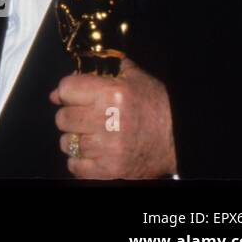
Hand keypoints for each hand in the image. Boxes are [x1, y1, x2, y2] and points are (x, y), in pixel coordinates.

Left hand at [50, 58, 176, 177]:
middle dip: (70, 116)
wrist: (179, 139)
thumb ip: (102, 69)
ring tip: (91, 136)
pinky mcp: (110, 171)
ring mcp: (108, 149)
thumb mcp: (134, 77)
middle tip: (84, 117)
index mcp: (111, 93)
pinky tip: (93, 153)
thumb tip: (68, 77)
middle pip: (62, 118)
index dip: (66, 92)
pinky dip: (80, 161)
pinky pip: (75, 166)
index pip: (66, 89)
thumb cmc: (155, 106)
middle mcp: (107, 120)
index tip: (70, 96)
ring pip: (66, 143)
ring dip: (75, 139)